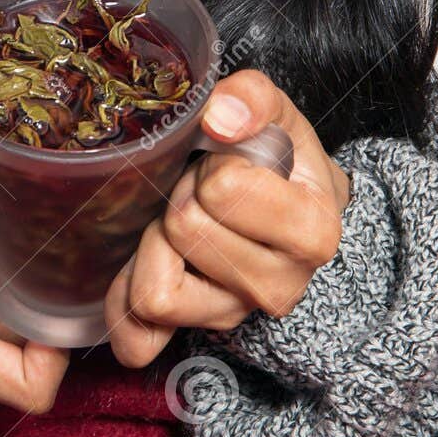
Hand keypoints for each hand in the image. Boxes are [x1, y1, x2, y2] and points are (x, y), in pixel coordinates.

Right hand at [0, 160, 68, 412]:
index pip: (27, 386)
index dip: (60, 350)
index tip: (71, 286)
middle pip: (35, 349)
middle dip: (62, 305)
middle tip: (86, 242)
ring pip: (20, 311)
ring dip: (43, 276)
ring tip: (65, 219)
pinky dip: (18, 254)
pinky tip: (26, 209)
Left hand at [105, 70, 349, 367]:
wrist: (287, 205)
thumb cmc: (277, 158)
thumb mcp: (275, 113)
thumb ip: (252, 99)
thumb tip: (219, 117)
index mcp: (312, 231)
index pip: (225, 190)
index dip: (214, 164)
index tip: (229, 163)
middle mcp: (281, 286)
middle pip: (186, 231)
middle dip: (181, 196)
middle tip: (199, 187)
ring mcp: (237, 315)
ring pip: (158, 287)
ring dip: (154, 240)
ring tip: (182, 218)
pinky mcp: (196, 333)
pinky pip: (138, 337)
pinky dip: (125, 302)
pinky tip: (141, 264)